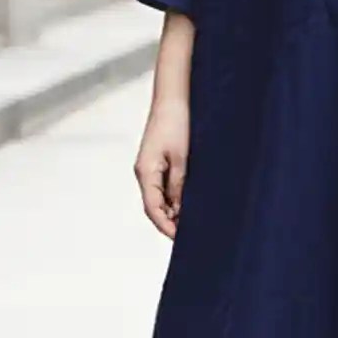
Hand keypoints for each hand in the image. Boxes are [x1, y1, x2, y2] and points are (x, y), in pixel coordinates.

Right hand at [134, 97, 189, 238]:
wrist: (174, 99)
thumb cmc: (177, 123)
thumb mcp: (182, 157)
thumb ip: (179, 184)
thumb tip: (179, 209)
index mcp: (145, 172)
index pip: (152, 208)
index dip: (166, 226)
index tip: (180, 239)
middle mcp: (144, 173)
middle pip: (154, 206)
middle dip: (170, 222)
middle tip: (191, 236)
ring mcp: (150, 168)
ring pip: (160, 198)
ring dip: (174, 211)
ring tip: (193, 223)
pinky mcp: (158, 162)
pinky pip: (164, 187)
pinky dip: (175, 198)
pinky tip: (189, 204)